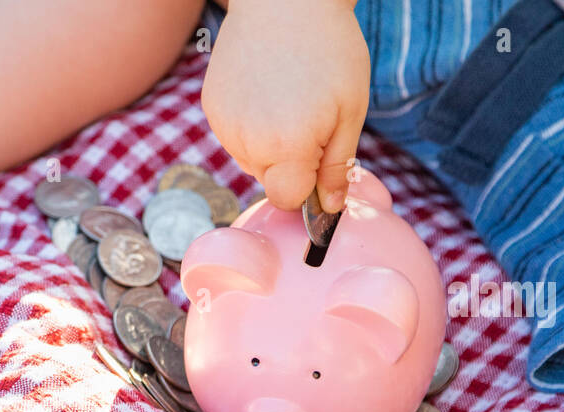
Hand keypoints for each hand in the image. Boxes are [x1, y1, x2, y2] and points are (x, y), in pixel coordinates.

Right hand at [201, 0, 368, 213]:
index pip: (287, 199)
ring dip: (269, 144)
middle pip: (269, 180)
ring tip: (285, 99)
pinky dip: (250, 124)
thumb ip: (337, 166)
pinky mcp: (212, 108)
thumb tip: (329, 209)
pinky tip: (265, 91)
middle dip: (290, 162)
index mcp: (288, 147)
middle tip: (308, 117)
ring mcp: (225, 125)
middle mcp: (249, 143)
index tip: (320, 161)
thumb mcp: (351, 110)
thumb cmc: (329, 50)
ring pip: (251, 159)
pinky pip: (234, 136)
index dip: (307, 185)